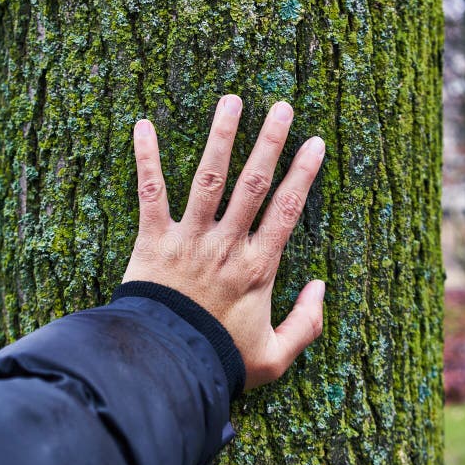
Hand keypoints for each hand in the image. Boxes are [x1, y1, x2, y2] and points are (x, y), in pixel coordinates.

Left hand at [123, 95, 325, 389]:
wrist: (165, 364)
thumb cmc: (220, 360)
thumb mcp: (275, 356)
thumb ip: (307, 324)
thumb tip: (321, 287)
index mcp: (258, 267)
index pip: (287, 209)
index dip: (303, 173)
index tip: (315, 143)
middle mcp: (227, 244)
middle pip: (253, 184)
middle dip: (270, 142)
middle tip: (282, 107)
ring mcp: (189, 238)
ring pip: (208, 178)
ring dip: (220, 137)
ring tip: (231, 100)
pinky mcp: (154, 240)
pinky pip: (151, 193)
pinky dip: (146, 159)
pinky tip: (143, 125)